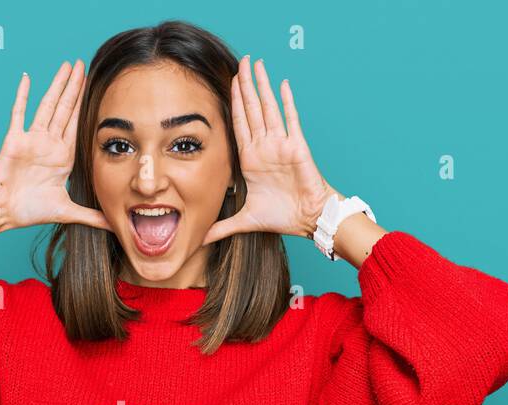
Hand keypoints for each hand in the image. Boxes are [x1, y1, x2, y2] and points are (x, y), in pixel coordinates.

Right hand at [0, 60, 111, 231]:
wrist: (2, 212)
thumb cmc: (29, 210)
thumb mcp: (67, 212)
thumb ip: (92, 216)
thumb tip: (114, 226)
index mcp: (62, 157)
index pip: (78, 125)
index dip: (86, 106)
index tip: (96, 88)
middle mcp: (49, 144)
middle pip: (65, 109)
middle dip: (75, 87)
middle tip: (84, 64)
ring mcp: (32, 139)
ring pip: (48, 106)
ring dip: (57, 85)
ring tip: (67, 65)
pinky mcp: (15, 139)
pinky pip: (19, 113)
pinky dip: (22, 95)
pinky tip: (27, 77)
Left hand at [203, 55, 332, 244]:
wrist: (307, 219)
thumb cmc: (281, 217)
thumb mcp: (244, 220)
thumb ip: (222, 226)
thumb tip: (200, 239)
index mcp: (251, 159)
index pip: (239, 124)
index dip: (233, 103)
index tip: (227, 83)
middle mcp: (264, 147)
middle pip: (252, 110)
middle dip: (245, 86)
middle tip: (240, 62)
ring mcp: (280, 144)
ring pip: (268, 108)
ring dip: (262, 86)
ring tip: (256, 64)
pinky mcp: (296, 146)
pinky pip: (291, 119)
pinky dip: (287, 102)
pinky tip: (282, 83)